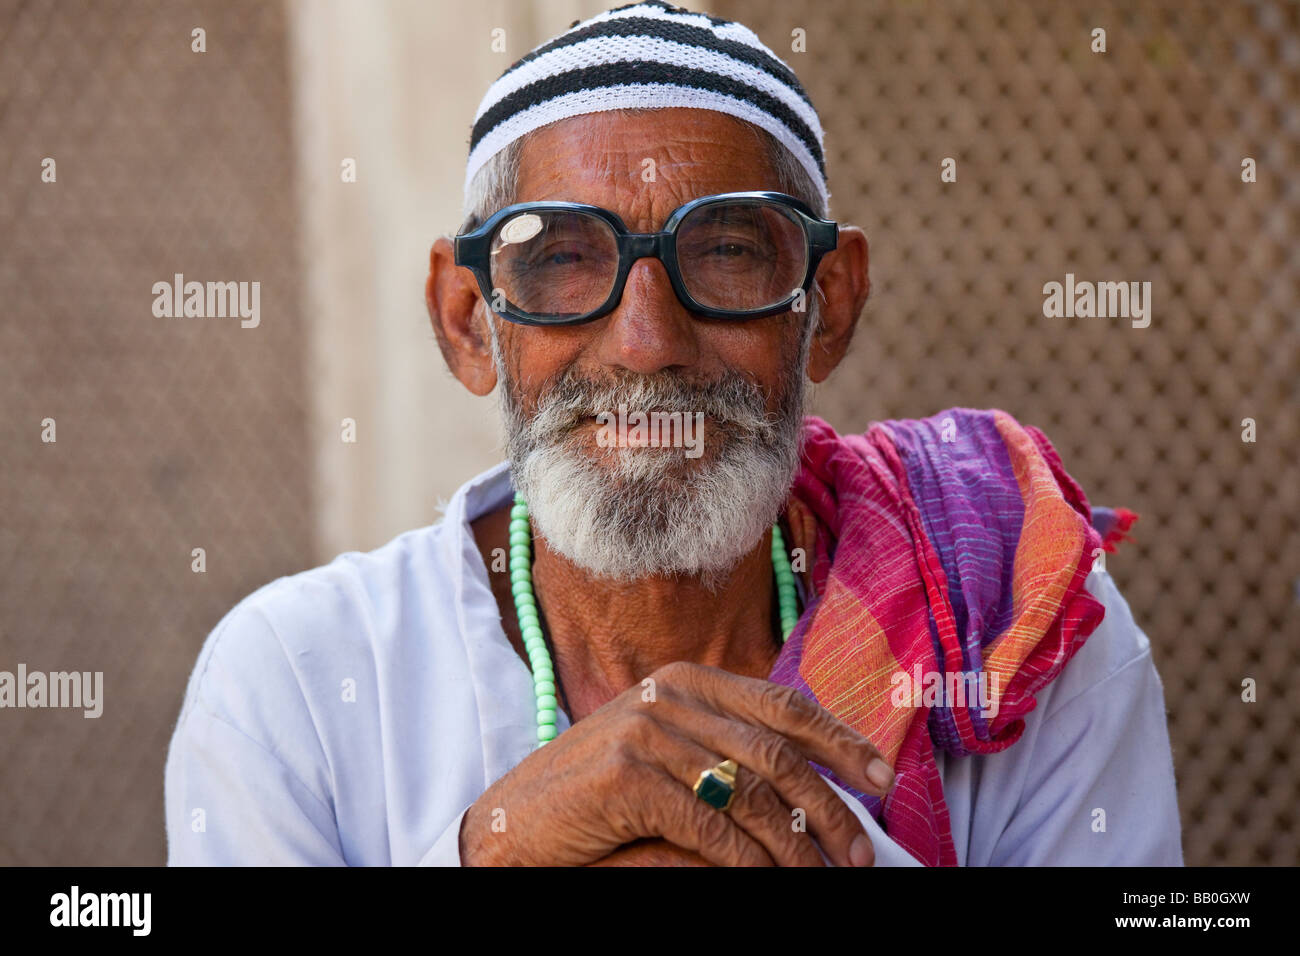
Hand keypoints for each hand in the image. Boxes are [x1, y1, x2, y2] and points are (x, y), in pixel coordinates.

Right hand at [458, 661, 891, 865]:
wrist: (512, 824)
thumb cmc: (594, 796)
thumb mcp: (665, 759)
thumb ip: (725, 761)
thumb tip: (815, 798)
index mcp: (686, 681)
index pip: (781, 704)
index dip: (838, 740)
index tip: (880, 776)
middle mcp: (670, 695)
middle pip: (777, 752)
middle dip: (830, 808)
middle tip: (858, 854)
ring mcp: (647, 731)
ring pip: (751, 794)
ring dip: (797, 846)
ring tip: (822, 877)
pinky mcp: (627, 776)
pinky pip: (711, 827)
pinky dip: (748, 862)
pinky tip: (767, 880)